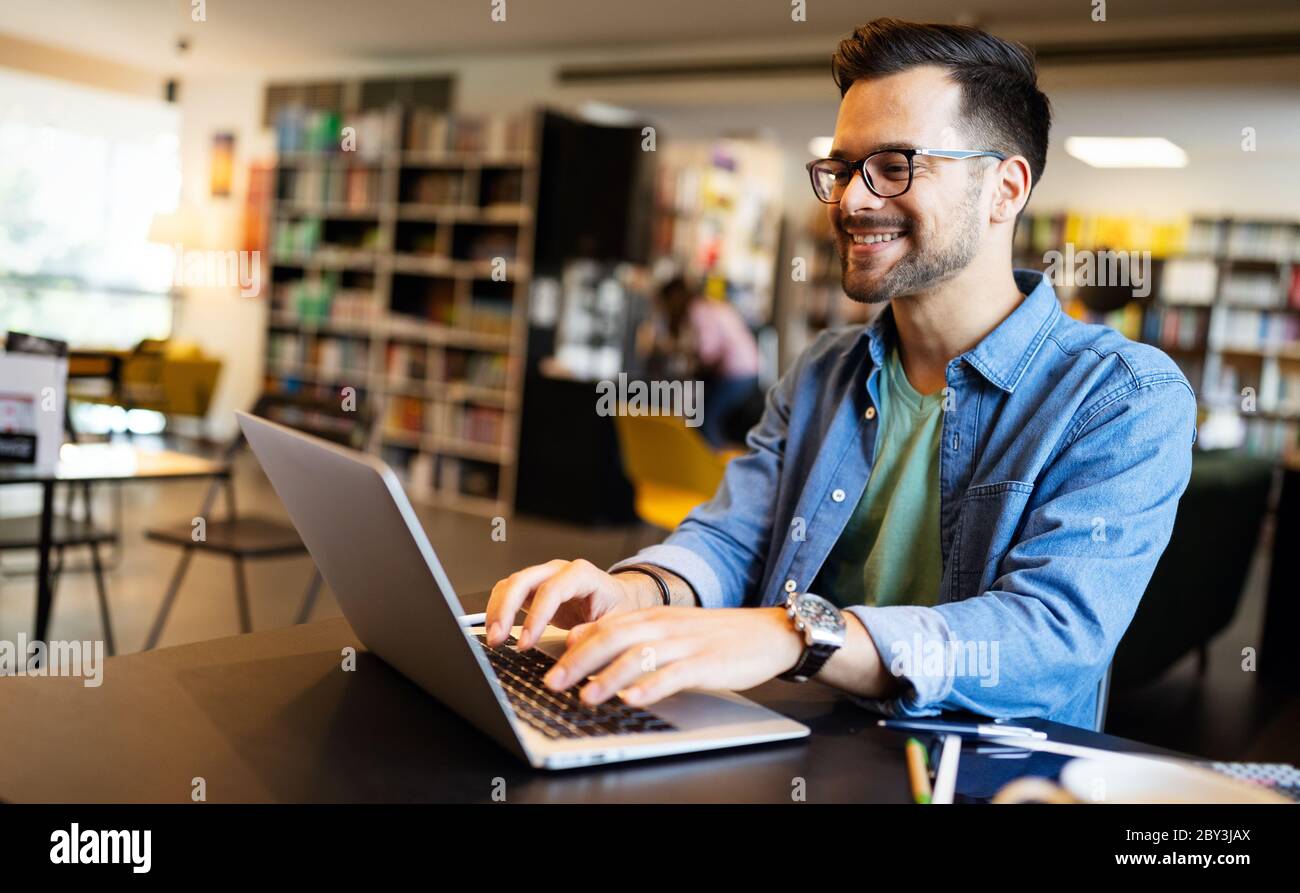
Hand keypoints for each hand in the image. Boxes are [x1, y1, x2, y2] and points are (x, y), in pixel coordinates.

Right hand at [485, 559, 654, 648]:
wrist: (618, 599)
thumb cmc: (618, 608)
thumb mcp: (617, 623)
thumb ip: (596, 632)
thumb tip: (572, 643)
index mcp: (582, 574)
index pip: (552, 589)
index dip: (536, 616)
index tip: (526, 643)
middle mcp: (558, 570)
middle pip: (523, 580)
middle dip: (505, 609)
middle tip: (498, 638)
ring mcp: (544, 577)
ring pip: (511, 584)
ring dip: (496, 610)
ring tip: (493, 639)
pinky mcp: (533, 589)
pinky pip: (508, 593)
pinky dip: (498, 610)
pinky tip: (496, 631)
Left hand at [543, 606, 804, 706]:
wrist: (769, 632)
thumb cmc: (717, 637)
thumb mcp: (669, 628)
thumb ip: (630, 633)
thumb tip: (583, 637)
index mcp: (654, 617)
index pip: (605, 626)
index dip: (574, 646)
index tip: (548, 666)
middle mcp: (665, 626)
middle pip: (614, 638)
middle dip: (580, 661)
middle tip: (554, 682)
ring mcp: (687, 643)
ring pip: (640, 655)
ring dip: (609, 676)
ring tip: (586, 696)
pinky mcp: (708, 662)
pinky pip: (675, 674)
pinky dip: (652, 686)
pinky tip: (634, 698)